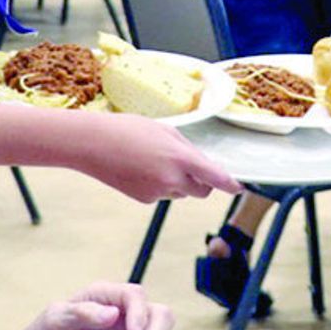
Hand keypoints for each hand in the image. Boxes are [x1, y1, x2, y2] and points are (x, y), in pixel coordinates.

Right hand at [78, 115, 240, 201]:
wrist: (92, 144)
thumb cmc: (128, 130)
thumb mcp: (165, 130)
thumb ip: (187, 149)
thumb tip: (200, 164)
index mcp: (180, 158)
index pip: (214, 177)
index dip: (229, 184)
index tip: (238, 188)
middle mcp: (172, 179)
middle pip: (201, 191)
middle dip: (203, 183)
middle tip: (192, 167)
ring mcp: (157, 192)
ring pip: (181, 192)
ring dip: (178, 181)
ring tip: (154, 159)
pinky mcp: (144, 200)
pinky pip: (162, 194)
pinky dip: (160, 185)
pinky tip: (141, 169)